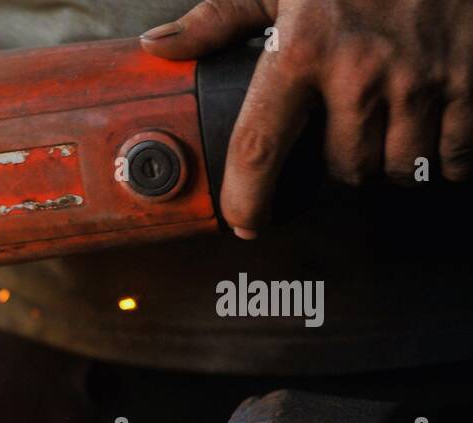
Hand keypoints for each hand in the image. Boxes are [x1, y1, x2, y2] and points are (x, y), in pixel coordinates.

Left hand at [141, 0, 472, 237]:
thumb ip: (220, 17)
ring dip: (388, 160)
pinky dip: (444, 154)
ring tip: (385, 126)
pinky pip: (454, 154)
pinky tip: (430, 128)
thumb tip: (159, 48)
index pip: (259, 148)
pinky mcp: (468, 82)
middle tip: (342, 128)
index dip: (247, 198)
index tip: (244, 222)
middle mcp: (361, 72)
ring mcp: (420, 80)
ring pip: (396, 167)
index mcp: (303, 50)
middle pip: (341, 168)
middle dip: (338, 160)